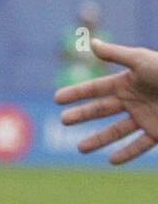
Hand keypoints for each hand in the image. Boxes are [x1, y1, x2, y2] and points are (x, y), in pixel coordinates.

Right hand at [56, 39, 157, 163]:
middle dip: (82, 115)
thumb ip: (115, 54)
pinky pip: (140, 145)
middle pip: (102, 110)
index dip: (76, 93)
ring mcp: (144, 118)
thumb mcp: (140, 60)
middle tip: (63, 121)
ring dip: (98, 139)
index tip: (57, 98)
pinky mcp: (157, 133)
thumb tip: (91, 43)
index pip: (95, 89)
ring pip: (116, 131)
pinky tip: (111, 160)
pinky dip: (127, 153)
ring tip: (80, 148)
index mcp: (126, 82)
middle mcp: (132, 100)